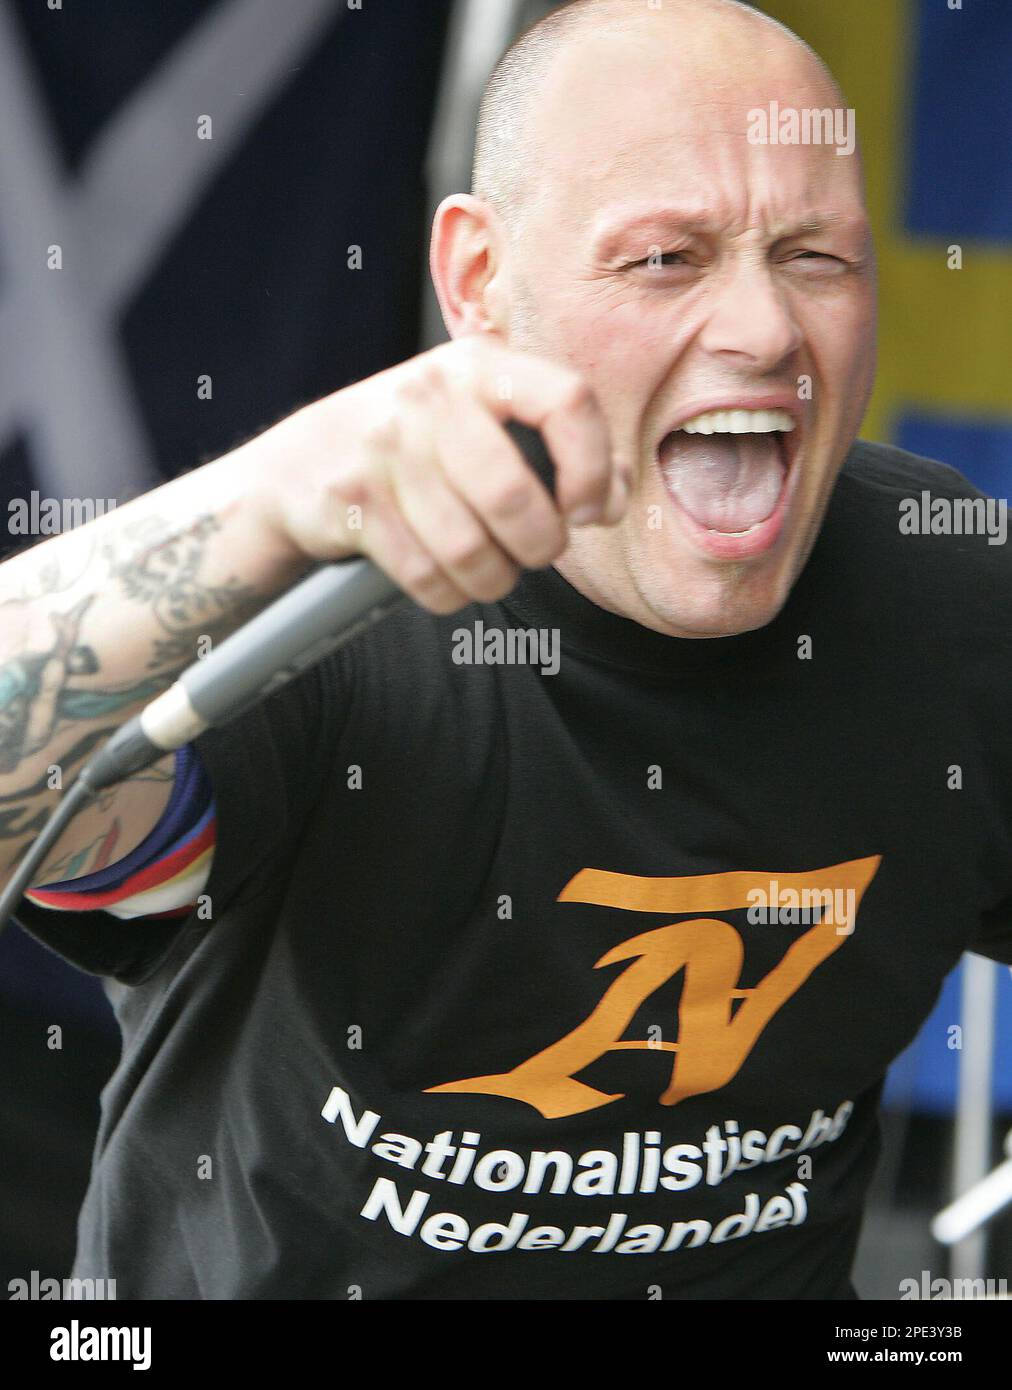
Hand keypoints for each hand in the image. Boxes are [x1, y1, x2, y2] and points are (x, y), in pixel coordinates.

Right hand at [250, 336, 628, 612]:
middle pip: (515, 496)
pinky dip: (448, 596)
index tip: (586, 509)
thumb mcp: (481, 421)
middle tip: (536, 553)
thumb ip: (558, 447)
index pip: (568, 401)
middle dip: (540, 546)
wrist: (293, 470)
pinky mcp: (349, 502)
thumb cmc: (411, 450)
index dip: (593, 468)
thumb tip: (615, 494)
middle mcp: (428, 394)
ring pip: (470, 550)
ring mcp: (382, 446)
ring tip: (490, 572)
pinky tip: (446, 581)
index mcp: (477, 365)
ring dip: (493, 580)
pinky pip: (427, 577)